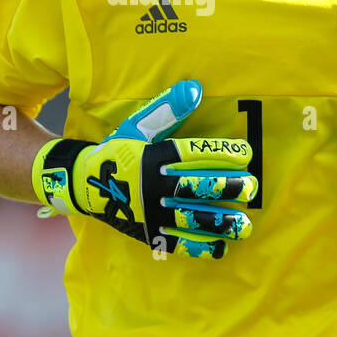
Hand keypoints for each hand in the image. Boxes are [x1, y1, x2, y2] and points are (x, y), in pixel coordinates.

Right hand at [33, 80, 257, 258]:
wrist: (85, 185)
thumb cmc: (118, 151)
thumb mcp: (138, 126)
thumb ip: (168, 109)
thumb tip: (195, 88)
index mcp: (152, 157)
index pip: (193, 154)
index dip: (221, 153)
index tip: (247, 153)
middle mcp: (152, 186)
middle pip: (195, 187)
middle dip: (227, 188)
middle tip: (251, 187)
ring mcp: (150, 213)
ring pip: (190, 219)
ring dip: (220, 222)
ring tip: (244, 224)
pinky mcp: (148, 234)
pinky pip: (177, 243)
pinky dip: (200, 247)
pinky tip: (222, 247)